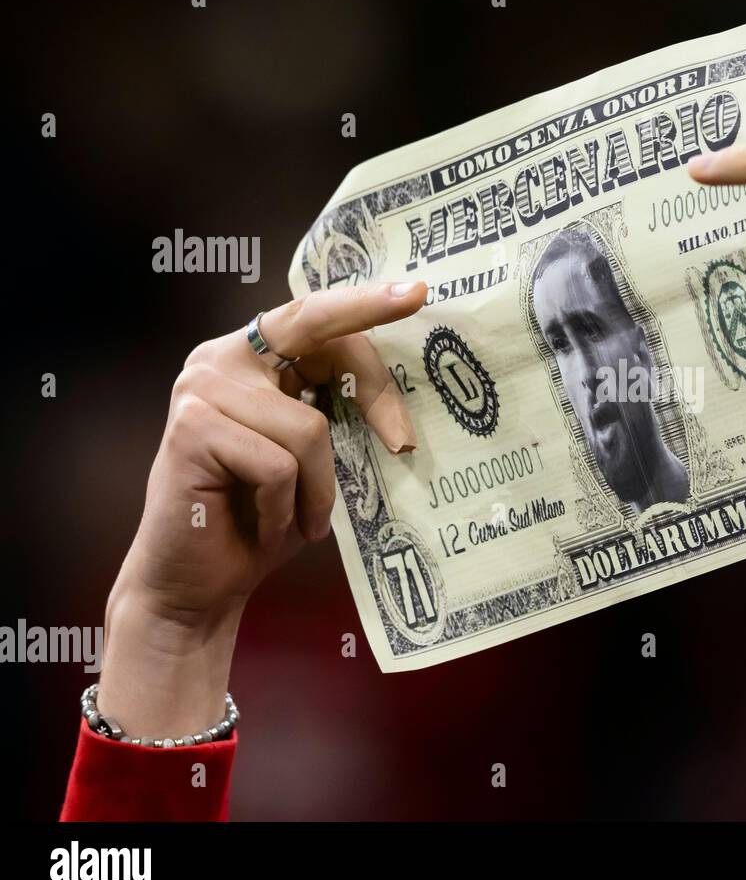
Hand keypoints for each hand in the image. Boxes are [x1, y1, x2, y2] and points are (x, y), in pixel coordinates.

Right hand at [97, 282, 425, 737]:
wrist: (196, 586)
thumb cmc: (260, 521)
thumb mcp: (310, 459)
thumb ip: (333, 412)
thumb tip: (403, 396)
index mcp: (248, 357)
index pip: (314, 317)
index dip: (366, 305)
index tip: (418, 293)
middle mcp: (218, 359)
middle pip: (319, 340)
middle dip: (374, 381)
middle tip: (404, 438)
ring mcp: (200, 390)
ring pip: (310, 428)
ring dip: (317, 489)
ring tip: (296, 519)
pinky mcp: (193, 429)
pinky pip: (281, 466)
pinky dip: (288, 506)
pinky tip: (264, 524)